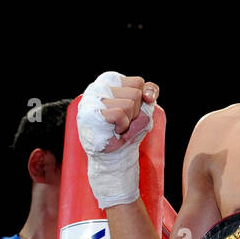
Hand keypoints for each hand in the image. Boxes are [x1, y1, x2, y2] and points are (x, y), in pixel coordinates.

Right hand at [78, 72, 157, 206]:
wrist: (113, 157)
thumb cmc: (126, 132)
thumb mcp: (142, 110)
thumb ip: (149, 95)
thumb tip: (148, 96)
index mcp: (110, 82)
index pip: (139, 82)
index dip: (145, 98)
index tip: (137, 113)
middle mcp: (99, 86)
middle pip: (135, 92)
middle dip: (135, 112)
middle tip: (124, 123)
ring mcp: (93, 98)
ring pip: (129, 103)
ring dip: (129, 121)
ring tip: (119, 128)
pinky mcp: (91, 112)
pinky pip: (119, 113)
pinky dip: (122, 126)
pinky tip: (114, 131)